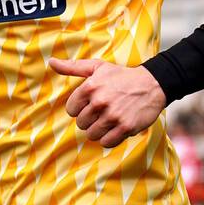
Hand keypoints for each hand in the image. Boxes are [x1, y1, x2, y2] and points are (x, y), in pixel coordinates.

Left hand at [49, 57, 166, 148]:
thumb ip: (72, 67)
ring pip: (92, 134)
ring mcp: (113, 115)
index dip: (79, 109)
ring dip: (98, 130)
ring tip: (108, 120)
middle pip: (81, 123)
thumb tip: (51, 62)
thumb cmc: (121, 76)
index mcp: (90, 87)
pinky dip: (109, 138)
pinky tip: (115, 128)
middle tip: (102, 112)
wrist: (152, 84)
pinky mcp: (125, 127)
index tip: (90, 104)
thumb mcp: (97, 67)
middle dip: (89, 119)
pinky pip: (106, 142)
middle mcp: (100, 101)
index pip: (70, 110)